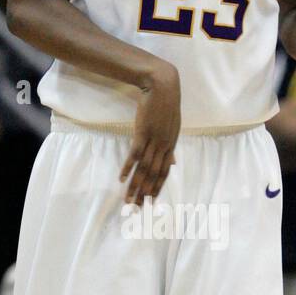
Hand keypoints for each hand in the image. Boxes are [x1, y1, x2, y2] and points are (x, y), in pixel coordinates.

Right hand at [120, 62, 180, 205]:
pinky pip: (135, 154)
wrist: (163, 86)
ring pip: (144, 168)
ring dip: (135, 185)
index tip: (151, 202)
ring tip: (128, 199)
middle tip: (138, 208)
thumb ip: (171, 147)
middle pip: (154, 175)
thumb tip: (173, 163)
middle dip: (145, 193)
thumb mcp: (173, 128)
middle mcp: (164, 146)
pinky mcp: (143, 132)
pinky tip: (122, 178)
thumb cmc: (167, 105)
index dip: (158, 188)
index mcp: (171, 146)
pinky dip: (128, 167)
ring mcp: (154, 140)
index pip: (164, 173)